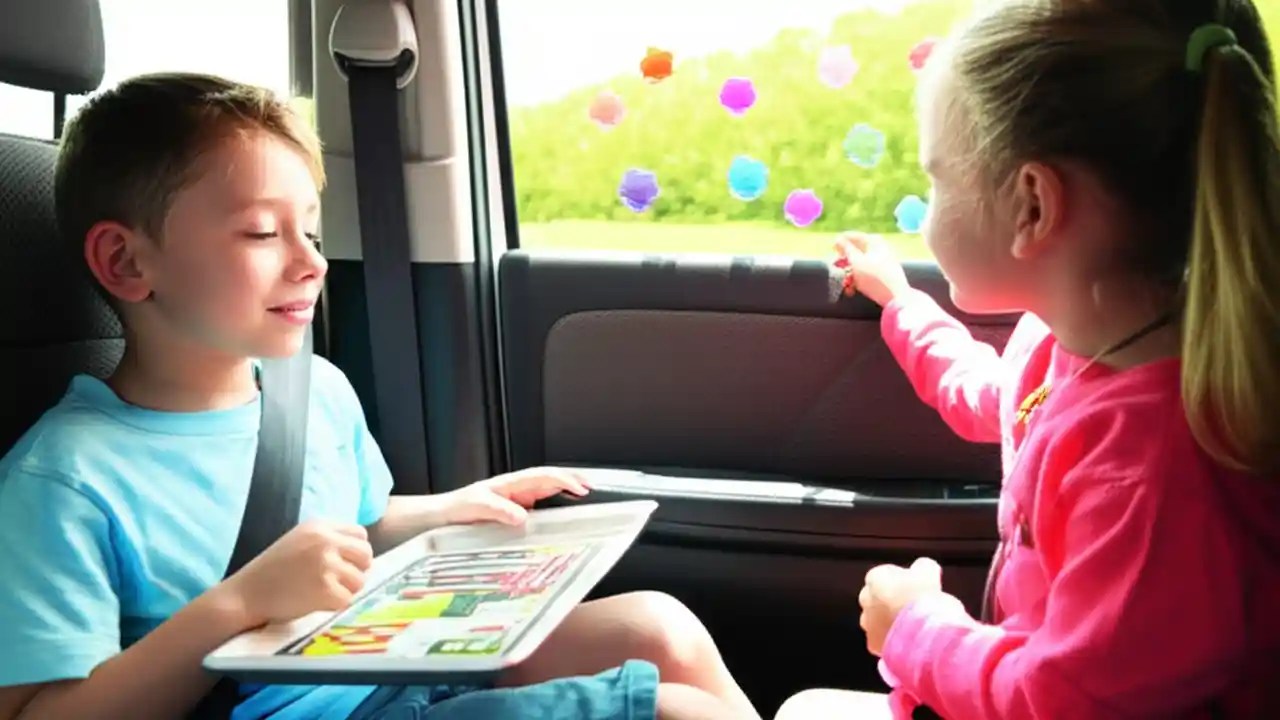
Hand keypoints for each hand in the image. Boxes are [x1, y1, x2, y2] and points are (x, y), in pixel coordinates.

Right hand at [218, 520, 372, 627]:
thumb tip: (363, 554)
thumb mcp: (299, 540)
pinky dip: (334, 605)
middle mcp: (325, 541)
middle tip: (338, 581)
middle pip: (366, 555)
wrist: (245, 595)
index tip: (343, 564)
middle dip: (357, 570)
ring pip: (360, 580)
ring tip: (322, 592)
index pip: (360, 535)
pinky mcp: (325, 589)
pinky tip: (315, 602)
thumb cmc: (273, 571)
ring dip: (345, 590)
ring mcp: (326, 565)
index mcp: (319, 526)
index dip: (355, 552)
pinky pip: (347, 600)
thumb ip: (328, 539)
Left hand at [441, 466, 590, 525]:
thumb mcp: (475, 507)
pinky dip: (558, 507)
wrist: (443, 516)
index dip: (563, 480)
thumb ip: (498, 510)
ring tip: (586, 499)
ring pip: (549, 491)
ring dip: (568, 493)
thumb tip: (522, 517)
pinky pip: (542, 506)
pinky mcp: (517, 512)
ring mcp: (519, 500)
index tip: (579, 488)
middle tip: (593, 489)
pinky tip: (566, 516)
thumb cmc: (457, 507)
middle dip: (573, 481)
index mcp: (510, 483)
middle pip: (551, 480)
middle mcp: (517, 489)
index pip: (542, 476)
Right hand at [834, 232, 911, 305]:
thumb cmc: (874, 277)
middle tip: (835, 267)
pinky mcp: (883, 275)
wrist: (895, 296)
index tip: (831, 248)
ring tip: (845, 283)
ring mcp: (882, 262)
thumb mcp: (856, 262)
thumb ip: (846, 249)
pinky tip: (852, 289)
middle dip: (844, 261)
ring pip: (860, 265)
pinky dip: (858, 279)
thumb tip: (837, 239)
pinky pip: (866, 274)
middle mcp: (879, 249)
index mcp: (874, 242)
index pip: (854, 236)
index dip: (841, 242)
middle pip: (856, 251)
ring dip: (849, 274)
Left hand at [859, 557, 943, 655]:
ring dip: (888, 620)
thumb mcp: (929, 572)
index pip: (884, 574)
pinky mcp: (873, 644)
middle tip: (911, 605)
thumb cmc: (923, 597)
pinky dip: (891, 640)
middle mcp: (865, 599)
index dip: (900, 579)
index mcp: (875, 578)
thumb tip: (923, 567)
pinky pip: (881, 639)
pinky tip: (906, 640)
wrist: (921, 632)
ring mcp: (867, 623)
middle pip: (876, 597)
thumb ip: (923, 566)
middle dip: (890, 600)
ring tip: (910, 625)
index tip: (913, 585)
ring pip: (876, 620)